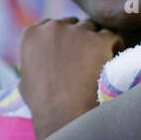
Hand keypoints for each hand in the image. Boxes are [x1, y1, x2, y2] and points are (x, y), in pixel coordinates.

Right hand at [19, 18, 123, 139]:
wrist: (64, 114)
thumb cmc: (43, 104)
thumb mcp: (26, 81)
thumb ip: (32, 64)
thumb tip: (35, 66)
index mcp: (32, 34)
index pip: (53, 26)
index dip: (64, 40)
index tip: (70, 55)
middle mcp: (54, 27)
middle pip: (75, 25)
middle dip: (81, 39)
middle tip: (87, 60)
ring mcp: (78, 32)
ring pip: (94, 29)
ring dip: (98, 43)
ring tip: (99, 65)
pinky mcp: (100, 40)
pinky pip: (113, 38)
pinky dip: (114, 49)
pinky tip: (111, 64)